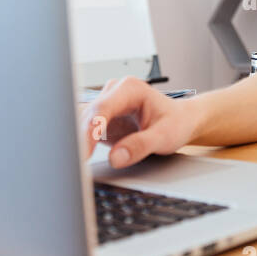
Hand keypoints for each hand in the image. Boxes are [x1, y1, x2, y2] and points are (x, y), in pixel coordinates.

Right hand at [79, 77, 194, 167]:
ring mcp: (106, 106)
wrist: (180, 121)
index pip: (102, 108)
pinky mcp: (101, 121)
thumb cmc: (175, 122)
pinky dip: (81, 146)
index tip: (83, 152)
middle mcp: (114, 93)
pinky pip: (85, 133)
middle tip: (76, 164)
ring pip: (82, 125)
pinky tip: (80, 160)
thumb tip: (116, 157)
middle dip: (80, 140)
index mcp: (130, 89)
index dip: (90, 131)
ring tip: (76, 167)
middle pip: (88, 116)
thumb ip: (142, 145)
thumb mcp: (165, 136)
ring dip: (78, 144)